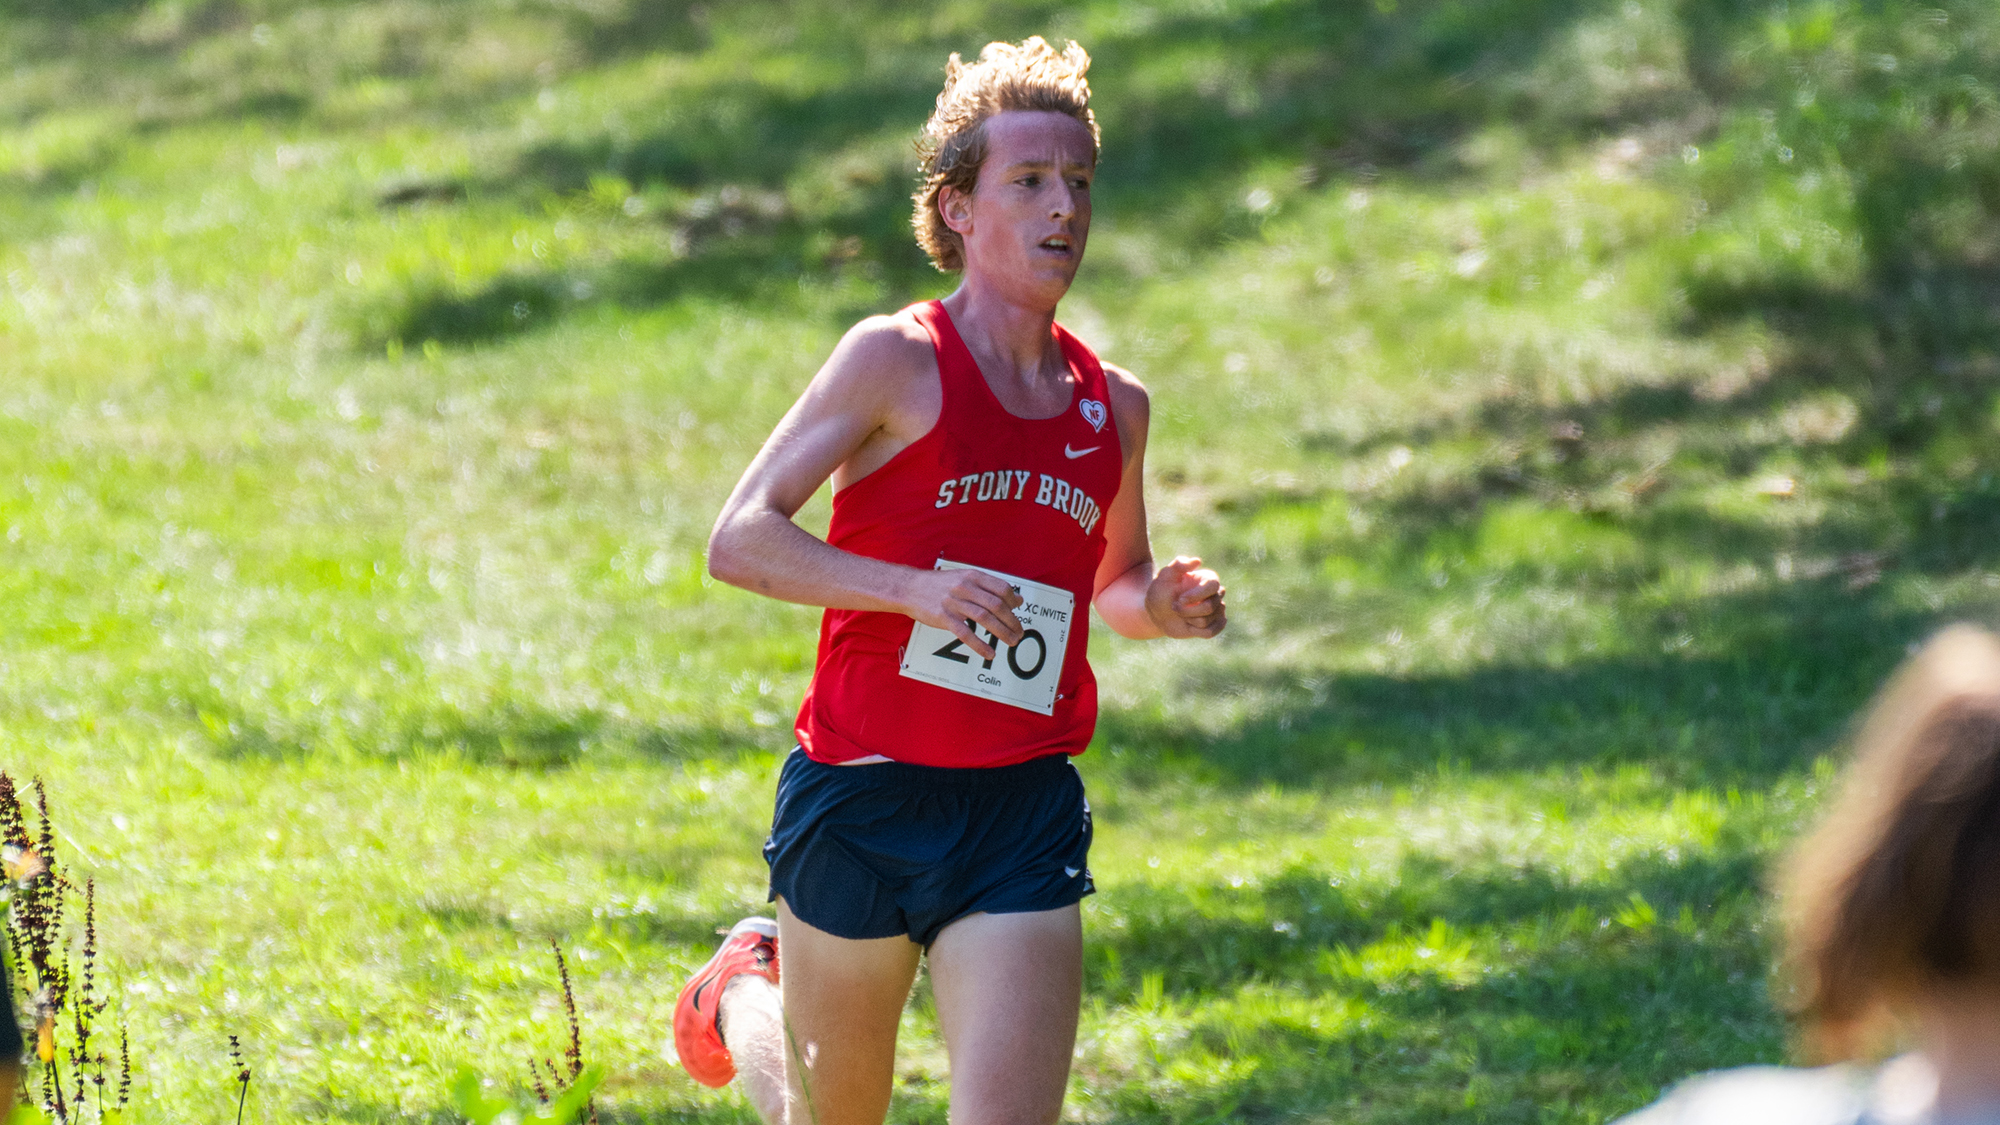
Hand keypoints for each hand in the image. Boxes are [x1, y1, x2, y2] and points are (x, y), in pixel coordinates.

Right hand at [904, 566, 1024, 660]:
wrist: (910, 588)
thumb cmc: (939, 585)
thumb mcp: (964, 578)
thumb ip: (988, 587)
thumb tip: (1017, 599)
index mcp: (972, 576)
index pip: (1001, 588)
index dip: (1014, 601)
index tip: (1018, 611)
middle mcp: (964, 587)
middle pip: (996, 605)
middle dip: (1012, 621)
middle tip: (1019, 632)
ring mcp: (954, 602)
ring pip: (984, 618)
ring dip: (1002, 632)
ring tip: (1011, 642)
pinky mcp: (943, 617)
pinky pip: (965, 633)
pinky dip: (979, 645)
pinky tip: (989, 653)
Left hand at [1144, 556, 1225, 638]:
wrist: (1158, 612)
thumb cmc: (1162, 591)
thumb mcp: (1165, 575)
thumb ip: (1179, 565)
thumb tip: (1197, 561)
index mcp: (1207, 579)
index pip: (1213, 585)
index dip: (1197, 595)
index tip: (1180, 599)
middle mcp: (1216, 594)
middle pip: (1210, 606)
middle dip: (1187, 610)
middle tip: (1174, 607)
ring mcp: (1217, 610)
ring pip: (1207, 621)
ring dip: (1188, 620)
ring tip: (1181, 614)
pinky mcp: (1215, 624)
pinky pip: (1211, 632)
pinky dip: (1195, 631)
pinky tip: (1189, 624)